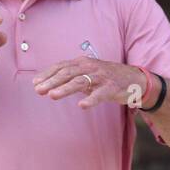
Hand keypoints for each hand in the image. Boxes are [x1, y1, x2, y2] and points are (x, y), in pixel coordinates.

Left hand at [33, 58, 148, 109]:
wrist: (134, 78)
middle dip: (51, 81)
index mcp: (82, 63)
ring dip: (65, 89)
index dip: (47, 74)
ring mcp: (101, 77)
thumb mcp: (87, 73)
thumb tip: (48, 85)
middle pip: (67, 73)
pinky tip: (82, 106)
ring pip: (80, 82)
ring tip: (52, 95)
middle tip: (38, 90)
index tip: (35, 83)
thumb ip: (71, 78)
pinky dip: (91, 100)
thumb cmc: (106, 77)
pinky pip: (100, 94)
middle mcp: (90, 67)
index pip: (61, 66)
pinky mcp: (112, 88)